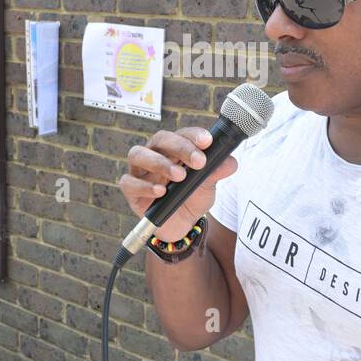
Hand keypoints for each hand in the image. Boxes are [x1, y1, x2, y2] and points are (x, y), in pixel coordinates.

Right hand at [119, 127, 237, 242]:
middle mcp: (154, 154)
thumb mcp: (207, 186)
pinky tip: (161, 192)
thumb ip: (216, 172)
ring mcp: (140, 171)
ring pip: (138, 154)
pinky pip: (129, 183)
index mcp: (174, 148)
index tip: (208, 141)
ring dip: (159, 163)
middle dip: (180, 147)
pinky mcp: (130, 190)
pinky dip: (144, 186)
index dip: (193, 135)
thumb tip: (231, 162)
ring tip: (179, 176)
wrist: (181, 225)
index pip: (181, 134)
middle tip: (199, 162)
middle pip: (160, 139)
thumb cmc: (191, 198)